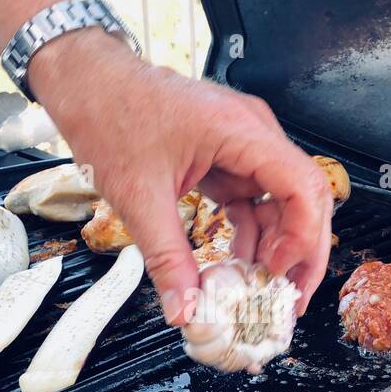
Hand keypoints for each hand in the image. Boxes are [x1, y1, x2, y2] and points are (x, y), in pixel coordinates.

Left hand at [28, 30, 332, 323]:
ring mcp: (241, 142)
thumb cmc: (110, 116)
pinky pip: (254, 198)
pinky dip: (251, 231)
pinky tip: (238, 262)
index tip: (280, 275)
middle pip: (302, 196)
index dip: (303, 238)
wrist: (87, 83)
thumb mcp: (138, 198)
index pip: (303, 186)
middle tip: (288, 297)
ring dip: (275, 245)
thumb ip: (167, 258)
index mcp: (240, 131)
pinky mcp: (227, 154)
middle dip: (300, 251)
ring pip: (280, 201)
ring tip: (258, 287)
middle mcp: (251, 132)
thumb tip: (185, 308)